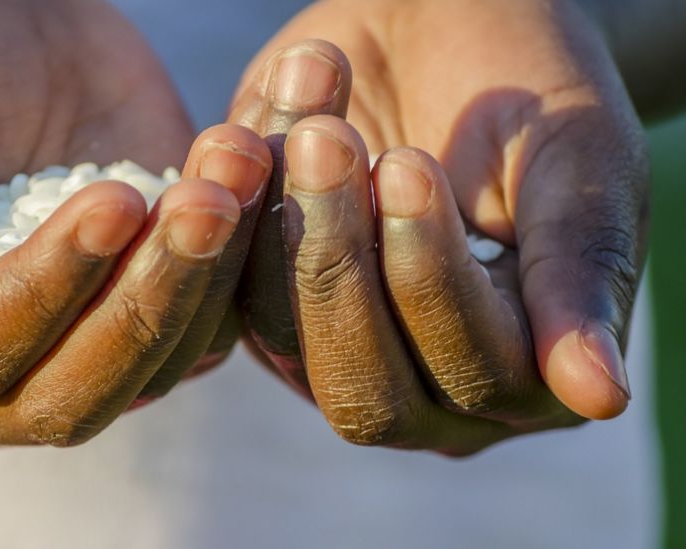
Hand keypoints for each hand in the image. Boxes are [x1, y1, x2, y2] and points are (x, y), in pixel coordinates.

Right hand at [0, 0, 270, 444]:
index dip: (50, 286)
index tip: (113, 200)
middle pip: (78, 391)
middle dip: (146, 299)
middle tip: (202, 202)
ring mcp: (77, 354)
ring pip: (156, 368)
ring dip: (206, 279)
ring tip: (235, 173)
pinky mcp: (148, 313)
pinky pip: (207, 327)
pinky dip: (239, 267)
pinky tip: (252, 183)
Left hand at [230, 0, 647, 453]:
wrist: (454, 36)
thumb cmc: (534, 98)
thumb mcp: (575, 170)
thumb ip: (580, 276)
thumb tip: (600, 398)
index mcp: (527, 377)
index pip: (473, 371)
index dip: (430, 278)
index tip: (406, 166)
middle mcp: (429, 394)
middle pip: (364, 392)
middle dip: (340, 263)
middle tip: (332, 143)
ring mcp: (337, 353)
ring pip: (283, 338)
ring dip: (288, 224)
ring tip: (311, 121)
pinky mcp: (270, 304)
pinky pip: (231, 283)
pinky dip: (243, 204)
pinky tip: (264, 124)